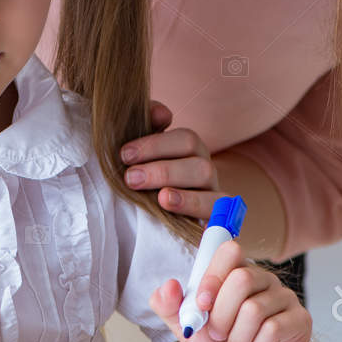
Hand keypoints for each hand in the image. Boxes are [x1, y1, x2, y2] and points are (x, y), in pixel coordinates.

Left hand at [120, 100, 225, 219]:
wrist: (155, 227)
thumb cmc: (146, 187)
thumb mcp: (140, 160)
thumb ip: (145, 129)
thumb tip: (162, 114)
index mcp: (187, 149)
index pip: (182, 137)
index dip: (154, 144)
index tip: (124, 155)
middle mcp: (202, 164)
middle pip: (194, 150)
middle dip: (160, 164)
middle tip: (130, 178)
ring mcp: (212, 188)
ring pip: (205, 173)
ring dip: (177, 182)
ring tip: (158, 197)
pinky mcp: (216, 214)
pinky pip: (216, 207)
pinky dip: (194, 204)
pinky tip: (171, 205)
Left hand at [147, 234, 310, 341]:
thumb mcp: (186, 329)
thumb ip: (170, 306)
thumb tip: (168, 286)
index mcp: (235, 274)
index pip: (229, 251)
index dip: (212, 276)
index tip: (201, 304)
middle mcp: (263, 280)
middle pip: (241, 279)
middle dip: (221, 316)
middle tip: (218, 335)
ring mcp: (285, 298)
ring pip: (254, 309)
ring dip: (236, 339)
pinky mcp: (301, 321)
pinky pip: (273, 329)